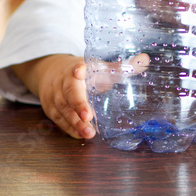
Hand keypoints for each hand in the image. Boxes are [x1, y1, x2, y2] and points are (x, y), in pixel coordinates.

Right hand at [11, 53, 149, 139]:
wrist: (50, 72)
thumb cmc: (82, 72)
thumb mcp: (99, 67)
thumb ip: (121, 67)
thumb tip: (146, 60)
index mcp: (75, 69)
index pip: (75, 68)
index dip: (77, 70)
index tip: (79, 71)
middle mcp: (62, 83)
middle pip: (69, 94)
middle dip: (78, 105)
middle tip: (88, 117)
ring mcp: (55, 97)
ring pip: (63, 111)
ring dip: (75, 123)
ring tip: (89, 133)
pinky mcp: (51, 110)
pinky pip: (60, 121)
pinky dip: (70, 129)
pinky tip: (81, 135)